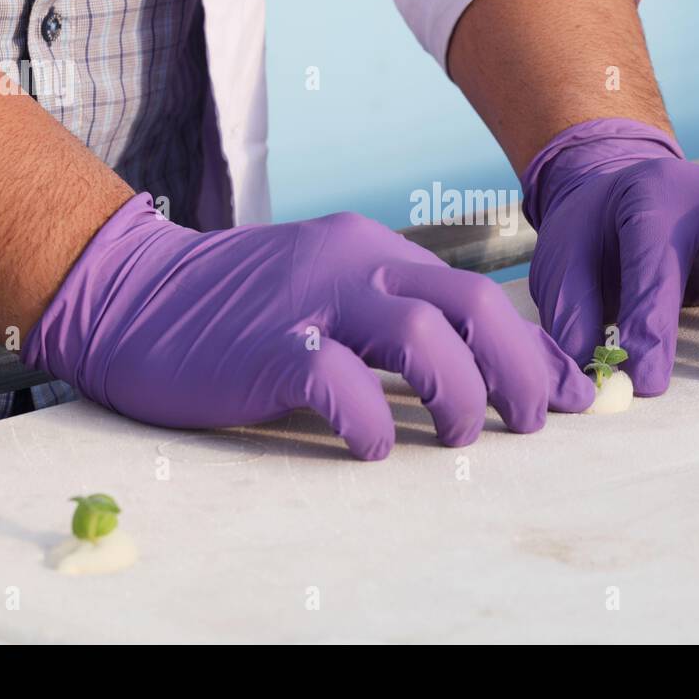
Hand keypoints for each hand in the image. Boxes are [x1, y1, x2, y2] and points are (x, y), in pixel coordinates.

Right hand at [23, 195, 592, 458]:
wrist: (131, 294)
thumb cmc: (237, 311)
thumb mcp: (329, 297)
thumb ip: (394, 323)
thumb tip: (472, 373)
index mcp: (372, 251)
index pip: (476, 293)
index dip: (532, 348)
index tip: (568, 394)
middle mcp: (353, 262)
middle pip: (470, 302)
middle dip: (519, 366)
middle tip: (532, 422)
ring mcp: (309, 299)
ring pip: (422, 333)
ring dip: (459, 392)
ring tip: (459, 436)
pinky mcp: (265, 345)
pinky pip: (340, 379)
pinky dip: (372, 421)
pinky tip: (376, 447)